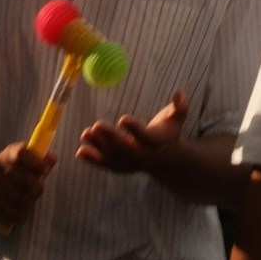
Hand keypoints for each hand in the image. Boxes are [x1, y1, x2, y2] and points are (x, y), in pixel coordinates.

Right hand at [0, 142, 48, 233]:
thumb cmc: (4, 174)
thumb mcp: (17, 161)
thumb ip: (36, 159)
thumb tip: (53, 159)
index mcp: (7, 155)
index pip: (22, 153)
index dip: (37, 163)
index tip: (44, 171)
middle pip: (28, 181)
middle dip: (38, 189)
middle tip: (37, 191)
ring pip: (23, 200)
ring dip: (30, 204)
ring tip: (28, 203)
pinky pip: (14, 214)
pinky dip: (22, 216)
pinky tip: (20, 213)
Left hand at [75, 91, 193, 184]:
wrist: (165, 159)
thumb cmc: (169, 132)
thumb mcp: (178, 118)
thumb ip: (180, 106)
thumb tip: (179, 92)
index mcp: (155, 142)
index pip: (144, 136)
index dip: (134, 129)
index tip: (123, 118)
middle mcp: (142, 155)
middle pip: (125, 149)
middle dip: (110, 138)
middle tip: (97, 125)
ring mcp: (129, 164)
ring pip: (112, 157)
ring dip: (98, 147)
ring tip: (85, 133)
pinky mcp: (120, 167)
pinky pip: (105, 165)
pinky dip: (92, 160)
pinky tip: (80, 151)